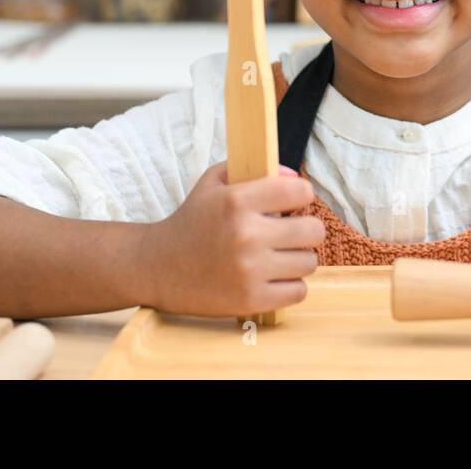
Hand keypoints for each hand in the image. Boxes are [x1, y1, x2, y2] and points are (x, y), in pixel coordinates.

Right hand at [136, 161, 325, 315]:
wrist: (157, 267)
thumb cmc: (191, 221)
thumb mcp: (213, 183)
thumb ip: (253, 170)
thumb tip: (291, 175)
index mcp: (237, 201)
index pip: (300, 192)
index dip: (301, 196)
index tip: (293, 203)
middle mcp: (246, 234)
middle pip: (314, 230)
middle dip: (305, 229)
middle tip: (290, 233)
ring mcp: (249, 270)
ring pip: (308, 262)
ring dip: (297, 259)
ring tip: (277, 256)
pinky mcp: (250, 300)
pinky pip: (298, 292)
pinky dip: (289, 286)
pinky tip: (272, 278)